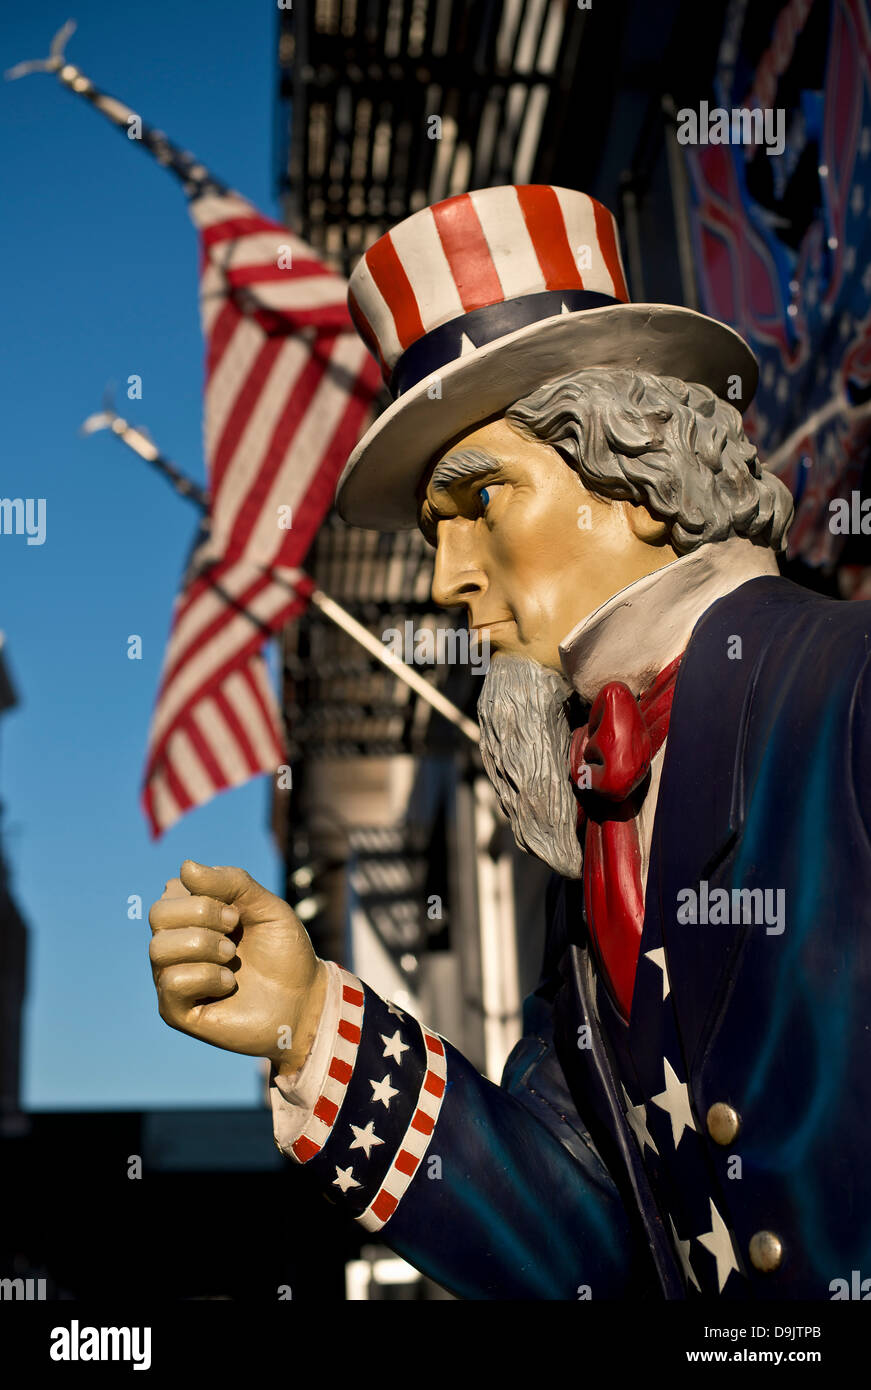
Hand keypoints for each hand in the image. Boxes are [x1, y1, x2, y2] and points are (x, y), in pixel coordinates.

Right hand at [148, 861, 327, 1070]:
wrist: (303, 1000)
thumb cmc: (282, 952)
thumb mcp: (265, 905)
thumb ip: (231, 882)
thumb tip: (185, 866)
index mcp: (191, 916)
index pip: (173, 891)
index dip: (207, 894)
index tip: (238, 912)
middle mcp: (175, 944)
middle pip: (158, 914)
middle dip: (202, 915)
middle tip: (234, 931)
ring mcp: (172, 977)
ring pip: (159, 948)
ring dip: (204, 946)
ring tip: (231, 957)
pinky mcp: (175, 1010)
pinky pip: (171, 982)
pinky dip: (205, 977)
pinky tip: (228, 984)